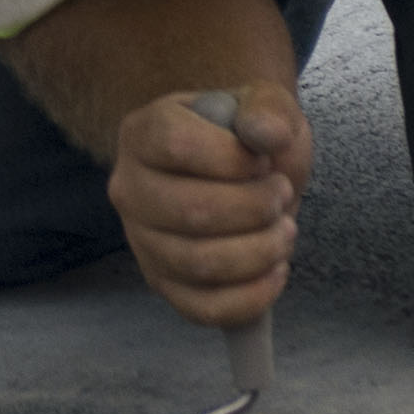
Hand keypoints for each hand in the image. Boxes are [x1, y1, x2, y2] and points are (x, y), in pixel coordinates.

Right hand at [107, 82, 310, 329]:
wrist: (241, 173)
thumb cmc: (246, 139)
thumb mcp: (262, 105)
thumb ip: (267, 108)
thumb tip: (267, 135)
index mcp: (143, 133)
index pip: (176, 146)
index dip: (232, 158)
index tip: (263, 160)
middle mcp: (129, 188)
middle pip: (191, 211)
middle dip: (256, 209)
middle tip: (282, 196)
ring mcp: (141, 241)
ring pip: (199, 263)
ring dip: (260, 251)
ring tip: (284, 232)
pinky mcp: (163, 283)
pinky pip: (202, 308)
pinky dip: (250, 297)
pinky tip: (275, 271)